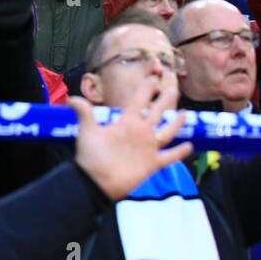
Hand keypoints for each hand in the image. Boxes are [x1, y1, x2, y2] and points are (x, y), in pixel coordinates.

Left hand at [71, 79, 190, 202]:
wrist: (95, 180)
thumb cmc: (91, 155)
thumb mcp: (87, 131)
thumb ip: (84, 113)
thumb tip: (70, 98)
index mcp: (125, 122)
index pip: (138, 102)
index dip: (145, 90)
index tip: (153, 79)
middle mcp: (139, 132)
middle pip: (156, 113)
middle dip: (164, 101)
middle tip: (173, 89)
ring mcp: (147, 148)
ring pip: (166, 132)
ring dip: (176, 123)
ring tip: (185, 113)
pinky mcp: (152, 163)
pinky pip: (170, 157)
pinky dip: (180, 152)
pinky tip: (190, 146)